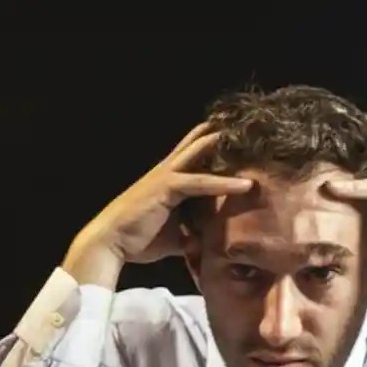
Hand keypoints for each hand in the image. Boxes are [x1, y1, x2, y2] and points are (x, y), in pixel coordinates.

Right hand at [62, 123, 251, 285]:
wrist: (111, 244)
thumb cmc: (140, 238)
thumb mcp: (177, 233)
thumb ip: (196, 229)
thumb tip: (215, 240)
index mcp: (170, 177)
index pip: (195, 151)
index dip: (215, 141)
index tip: (240, 136)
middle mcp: (168, 170)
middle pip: (199, 140)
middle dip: (222, 131)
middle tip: (251, 123)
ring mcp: (167, 176)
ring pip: (201, 152)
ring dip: (227, 146)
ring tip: (256, 140)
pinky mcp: (167, 188)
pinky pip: (200, 182)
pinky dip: (224, 183)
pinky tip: (246, 185)